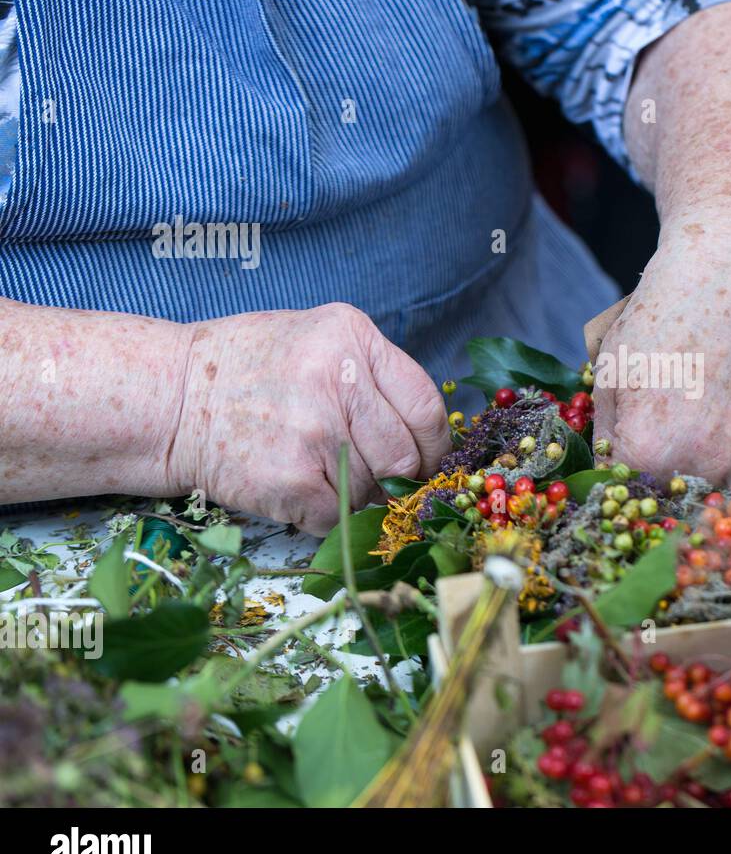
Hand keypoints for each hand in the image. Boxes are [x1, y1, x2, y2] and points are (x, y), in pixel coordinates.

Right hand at [166, 303, 448, 534]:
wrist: (173, 398)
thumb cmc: (253, 369)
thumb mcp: (321, 340)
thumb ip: (376, 377)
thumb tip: (430, 440)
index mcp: (352, 338)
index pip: (426, 407)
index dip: (434, 444)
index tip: (426, 458)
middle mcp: (336, 381)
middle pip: (404, 456)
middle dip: (397, 475)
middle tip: (371, 471)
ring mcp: (313, 433)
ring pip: (373, 489)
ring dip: (357, 493)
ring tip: (319, 468)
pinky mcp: (290, 480)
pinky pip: (340, 515)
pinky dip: (328, 513)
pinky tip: (300, 486)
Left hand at [591, 227, 730, 486]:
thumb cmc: (668, 315)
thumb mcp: (611, 370)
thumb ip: (606, 431)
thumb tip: (610, 466)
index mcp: (647, 455)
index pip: (622, 492)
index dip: (621, 473)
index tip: (628, 457)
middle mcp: (702, 468)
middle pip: (673, 499)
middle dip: (665, 479)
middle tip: (670, 436)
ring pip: (722, 495)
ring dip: (713, 479)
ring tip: (708, 429)